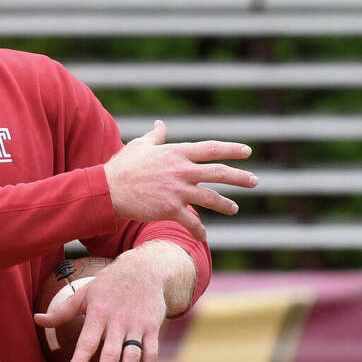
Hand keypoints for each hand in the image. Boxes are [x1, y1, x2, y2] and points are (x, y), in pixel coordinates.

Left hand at [32, 243, 195, 361]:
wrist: (145, 269)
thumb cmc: (109, 284)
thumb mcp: (85, 293)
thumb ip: (62, 311)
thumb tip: (37, 319)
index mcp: (99, 312)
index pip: (87, 340)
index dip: (80, 358)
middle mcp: (118, 320)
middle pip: (111, 351)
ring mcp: (137, 325)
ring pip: (133, 354)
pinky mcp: (152, 327)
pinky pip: (152, 351)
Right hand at [104, 121, 256, 240]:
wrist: (107, 189)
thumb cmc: (122, 167)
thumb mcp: (140, 146)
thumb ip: (155, 136)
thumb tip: (161, 124)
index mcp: (176, 153)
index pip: (211, 149)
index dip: (231, 150)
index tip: (247, 151)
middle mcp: (181, 170)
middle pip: (218, 173)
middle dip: (240, 177)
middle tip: (255, 181)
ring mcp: (177, 190)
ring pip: (211, 198)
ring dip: (226, 204)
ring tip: (235, 208)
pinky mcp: (170, 209)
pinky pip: (191, 222)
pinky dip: (199, 230)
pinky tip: (204, 237)